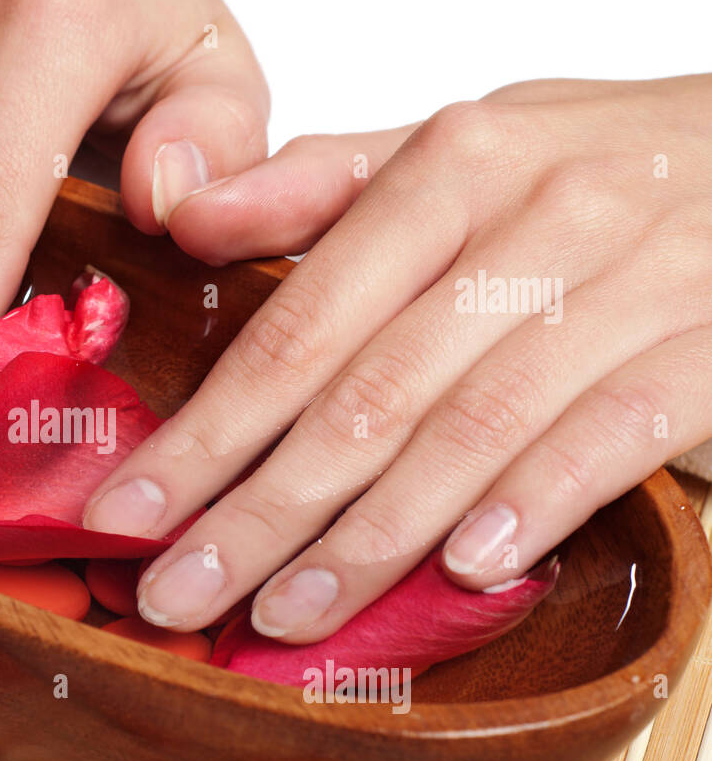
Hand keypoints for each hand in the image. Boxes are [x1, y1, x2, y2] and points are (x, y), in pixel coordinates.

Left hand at [83, 75, 711, 640]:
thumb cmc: (590, 165)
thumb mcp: (455, 147)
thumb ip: (316, 186)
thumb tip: (180, 215)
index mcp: (449, 170)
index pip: (298, 326)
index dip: (205, 430)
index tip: (127, 510)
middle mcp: (532, 221)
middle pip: (365, 395)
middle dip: (256, 511)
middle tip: (175, 592)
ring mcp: (631, 281)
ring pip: (472, 427)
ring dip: (371, 537)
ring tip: (283, 613)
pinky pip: (612, 433)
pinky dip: (537, 503)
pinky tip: (463, 573)